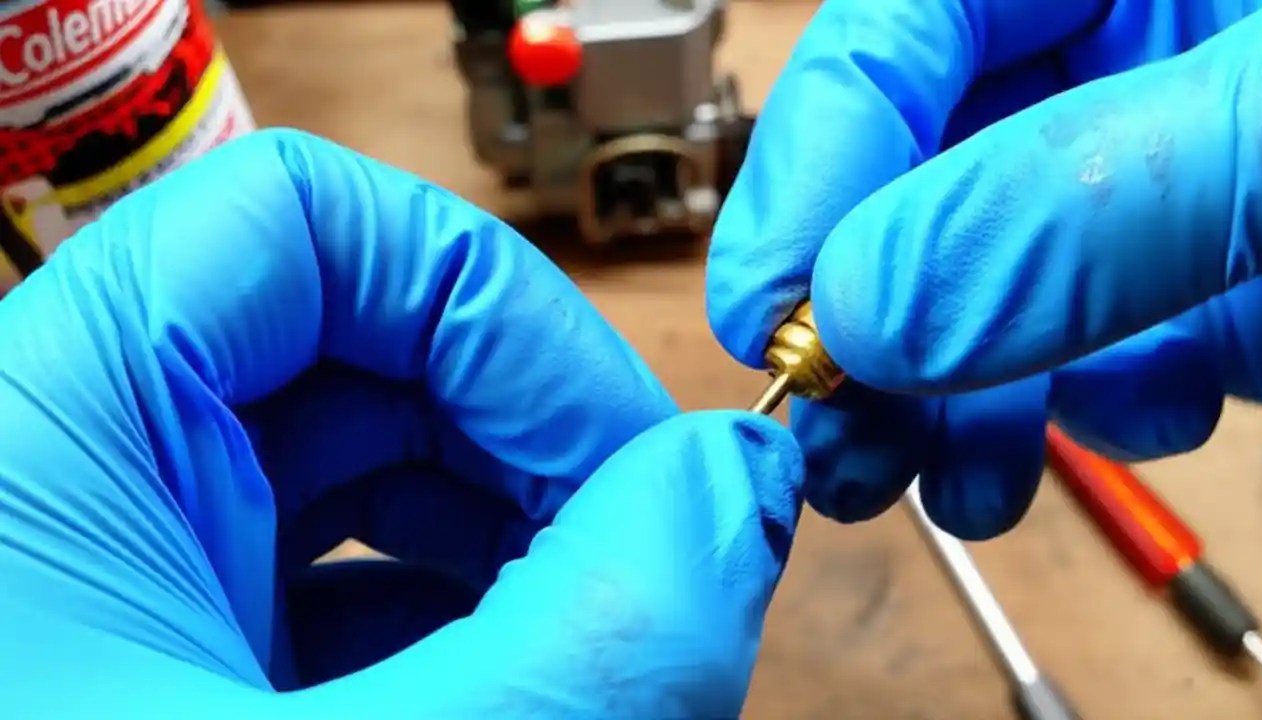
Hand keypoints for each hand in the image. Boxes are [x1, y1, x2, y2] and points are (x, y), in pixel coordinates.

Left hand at [0, 129, 803, 716]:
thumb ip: (593, 631)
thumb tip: (733, 491)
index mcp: (45, 439)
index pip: (306, 219)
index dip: (497, 309)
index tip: (614, 444)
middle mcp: (72, 479)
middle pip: (358, 342)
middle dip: (530, 439)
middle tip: (636, 550)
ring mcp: (126, 570)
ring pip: (361, 463)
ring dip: (508, 531)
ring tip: (585, 623)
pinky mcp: (169, 650)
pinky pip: (333, 573)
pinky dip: (452, 611)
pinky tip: (502, 672)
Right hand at [708, 1, 1261, 538]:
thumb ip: (1071, 205)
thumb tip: (860, 309)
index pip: (890, 44)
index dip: (805, 174)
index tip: (767, 312)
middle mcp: (1109, 78)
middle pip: (907, 188)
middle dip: (861, 326)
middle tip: (829, 433)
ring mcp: (1148, 198)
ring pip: (982, 300)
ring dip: (953, 407)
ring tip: (948, 485)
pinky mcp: (1194, 297)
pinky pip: (1094, 363)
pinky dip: (1098, 416)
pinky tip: (1138, 415)